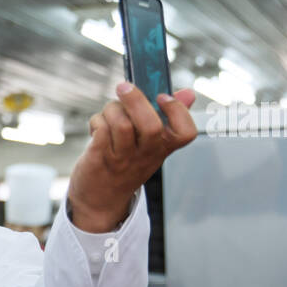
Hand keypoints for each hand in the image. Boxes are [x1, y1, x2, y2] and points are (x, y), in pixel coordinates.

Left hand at [67, 84, 196, 231]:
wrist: (100, 199)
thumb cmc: (126, 165)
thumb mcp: (150, 145)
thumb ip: (168, 117)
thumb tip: (189, 93)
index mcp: (162, 148)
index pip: (186, 132)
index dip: (178, 111)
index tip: (163, 97)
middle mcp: (146, 154)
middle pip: (151, 126)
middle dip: (137, 100)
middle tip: (124, 87)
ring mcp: (123, 158)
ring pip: (121, 124)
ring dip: (112, 109)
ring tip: (108, 113)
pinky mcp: (99, 157)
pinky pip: (100, 129)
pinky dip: (97, 121)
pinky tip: (96, 126)